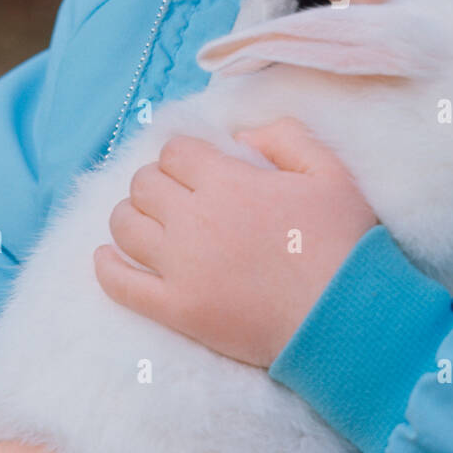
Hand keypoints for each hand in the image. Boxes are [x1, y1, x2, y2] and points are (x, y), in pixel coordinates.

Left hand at [94, 116, 378, 366]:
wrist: (346, 319)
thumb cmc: (343, 243)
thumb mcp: (330, 172)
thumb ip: (285, 137)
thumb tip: (242, 134)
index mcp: (228, 182)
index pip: (175, 151)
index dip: (184, 156)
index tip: (197, 169)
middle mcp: (195, 220)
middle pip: (143, 184)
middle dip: (156, 183)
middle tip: (176, 196)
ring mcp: (181, 268)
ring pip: (124, 226)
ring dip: (131, 217)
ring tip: (148, 222)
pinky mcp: (177, 310)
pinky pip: (120, 284)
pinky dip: (106, 267)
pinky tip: (108, 258)